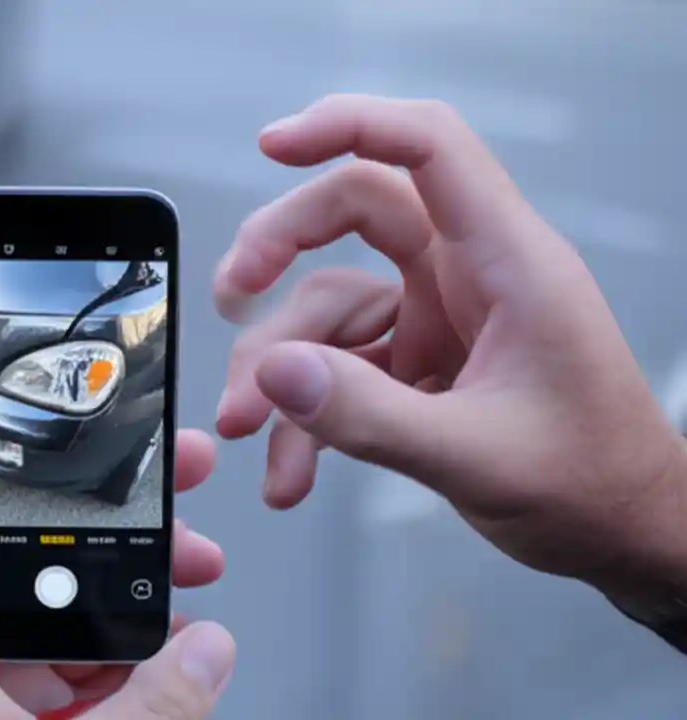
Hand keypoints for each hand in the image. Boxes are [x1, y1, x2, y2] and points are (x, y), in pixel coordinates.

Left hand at [0, 430, 234, 718]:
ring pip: (17, 630)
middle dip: (89, 540)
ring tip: (175, 601)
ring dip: (94, 615)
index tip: (43, 435)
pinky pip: (15, 689)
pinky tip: (139, 683)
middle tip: (163, 513)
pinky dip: (76, 679)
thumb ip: (152, 706)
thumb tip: (208, 652)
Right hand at [214, 94, 686, 604]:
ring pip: (329, 304)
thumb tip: (271, 373)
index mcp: (507, 262)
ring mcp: (439, 318)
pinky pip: (336, 367)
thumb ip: (369, 417)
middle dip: (279, 249)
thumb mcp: (477, 457)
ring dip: (279, 367)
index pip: (428, 149)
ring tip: (247, 430)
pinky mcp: (417, 364)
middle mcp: (468, 275)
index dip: (349, 125)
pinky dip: (304, 415)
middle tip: (230, 299)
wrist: (622, 536)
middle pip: (356, 210)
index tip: (273, 145)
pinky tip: (289, 472)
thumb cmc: (589, 485)